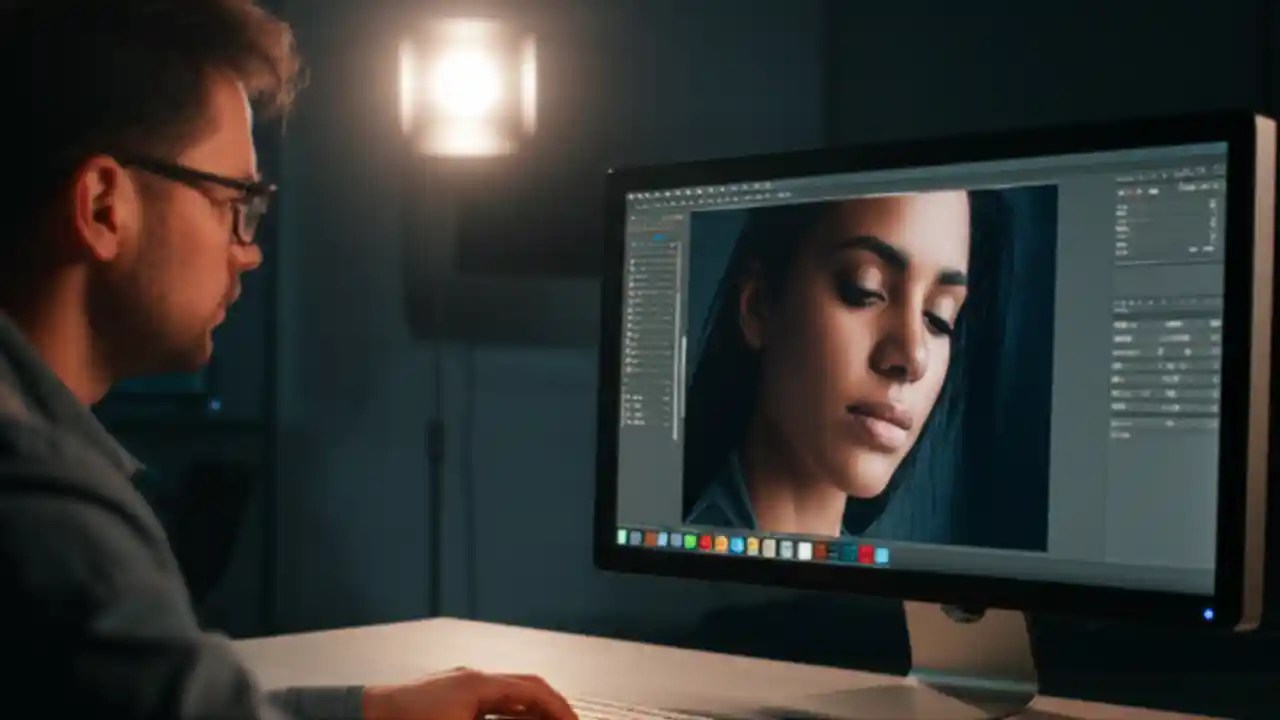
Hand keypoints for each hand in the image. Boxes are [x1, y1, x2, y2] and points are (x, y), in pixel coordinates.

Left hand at [362, 666, 578, 719]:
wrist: (359, 717)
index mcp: (478, 683)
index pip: (533, 689)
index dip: (559, 708)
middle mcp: (469, 678)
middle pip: (522, 688)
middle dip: (548, 708)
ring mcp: (455, 685)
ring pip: (504, 696)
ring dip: (526, 713)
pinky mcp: (443, 698)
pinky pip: (485, 703)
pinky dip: (504, 715)